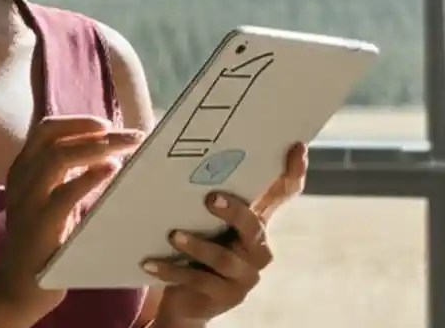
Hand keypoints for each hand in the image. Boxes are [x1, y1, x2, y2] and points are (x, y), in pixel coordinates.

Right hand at [0, 116, 142, 321]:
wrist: (19, 286)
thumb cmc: (44, 241)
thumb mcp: (50, 199)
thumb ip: (67, 175)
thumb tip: (108, 151)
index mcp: (23, 170)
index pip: (46, 130)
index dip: (77, 122)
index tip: (108, 124)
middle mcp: (21, 179)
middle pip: (53, 137)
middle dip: (94, 130)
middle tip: (131, 135)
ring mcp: (28, 202)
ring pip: (57, 158)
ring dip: (96, 148)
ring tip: (126, 147)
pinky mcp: (40, 226)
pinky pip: (64, 195)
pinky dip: (89, 178)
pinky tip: (112, 170)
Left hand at [147, 142, 308, 325]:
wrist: (187, 298)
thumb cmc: (196, 246)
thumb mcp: (203, 218)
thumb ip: (204, 190)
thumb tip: (178, 150)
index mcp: (256, 221)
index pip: (283, 194)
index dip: (293, 172)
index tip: (295, 146)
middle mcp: (257, 248)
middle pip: (254, 227)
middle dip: (234, 212)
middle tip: (210, 198)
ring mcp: (244, 275)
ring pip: (224, 258)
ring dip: (198, 246)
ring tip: (173, 235)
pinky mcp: (225, 297)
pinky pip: (197, 281)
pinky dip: (171, 270)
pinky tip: (149, 262)